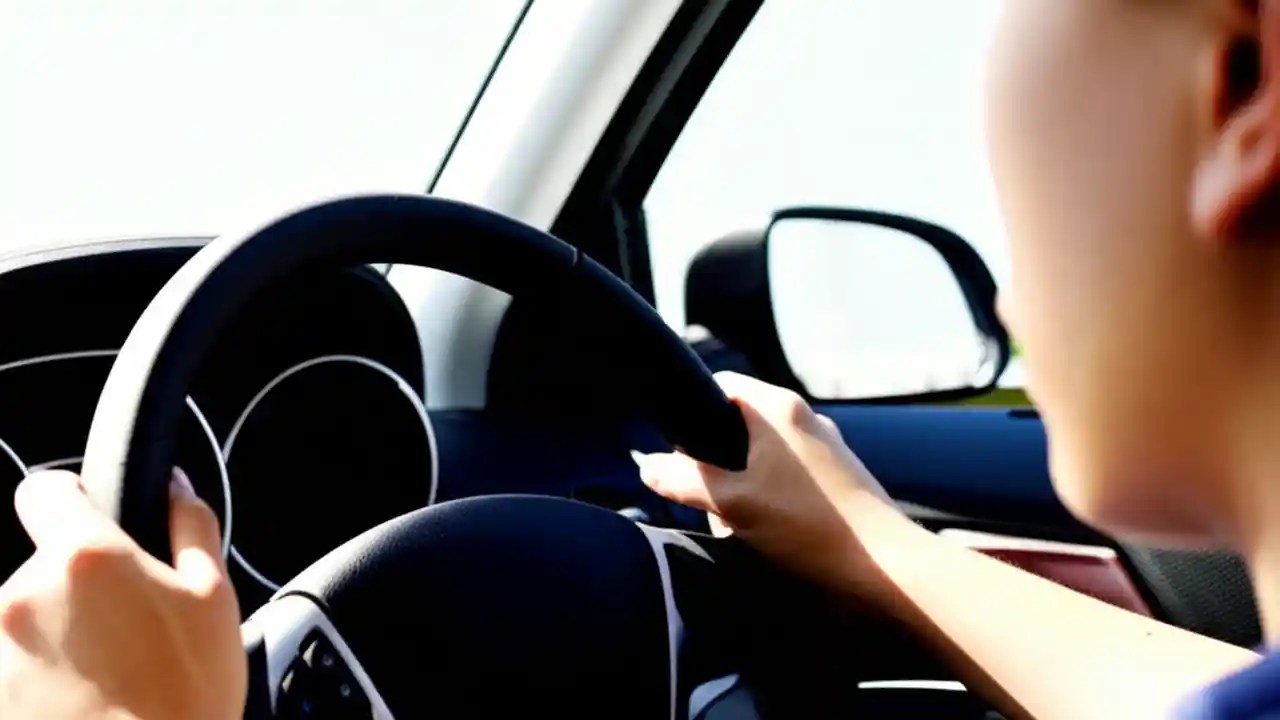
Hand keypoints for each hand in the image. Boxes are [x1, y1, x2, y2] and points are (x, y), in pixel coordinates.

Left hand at [0, 470, 245, 719]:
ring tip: (104, 676)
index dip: (72, 499)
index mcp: (85, 557)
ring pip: (25, 618)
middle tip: (126, 626)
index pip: (44, 489)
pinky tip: (80, 701)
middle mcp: (22, 594)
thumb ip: (192, 526)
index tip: (92, 521)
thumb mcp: (215, 599)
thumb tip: (174, 488)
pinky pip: (13, 666)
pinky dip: (37, 677)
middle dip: (76, 585)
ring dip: (55, 634)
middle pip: (40, 565)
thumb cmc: (184, 698)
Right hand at [635, 372, 912, 609]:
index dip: (695, 413)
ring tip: (742, 523)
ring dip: (745, 484)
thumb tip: (647, 465)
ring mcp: (828, 446)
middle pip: (742, 423)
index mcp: (779, 408)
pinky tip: (774, 532)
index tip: (681, 452)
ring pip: (766, 453)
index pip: (723, 385)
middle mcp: (806, 417)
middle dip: (719, 460)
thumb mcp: (733, 504)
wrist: (884, 564)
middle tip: (711, 498)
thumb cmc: (809, 526)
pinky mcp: (842, 475)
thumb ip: (684, 481)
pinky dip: (773, 496)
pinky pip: (791, 474)